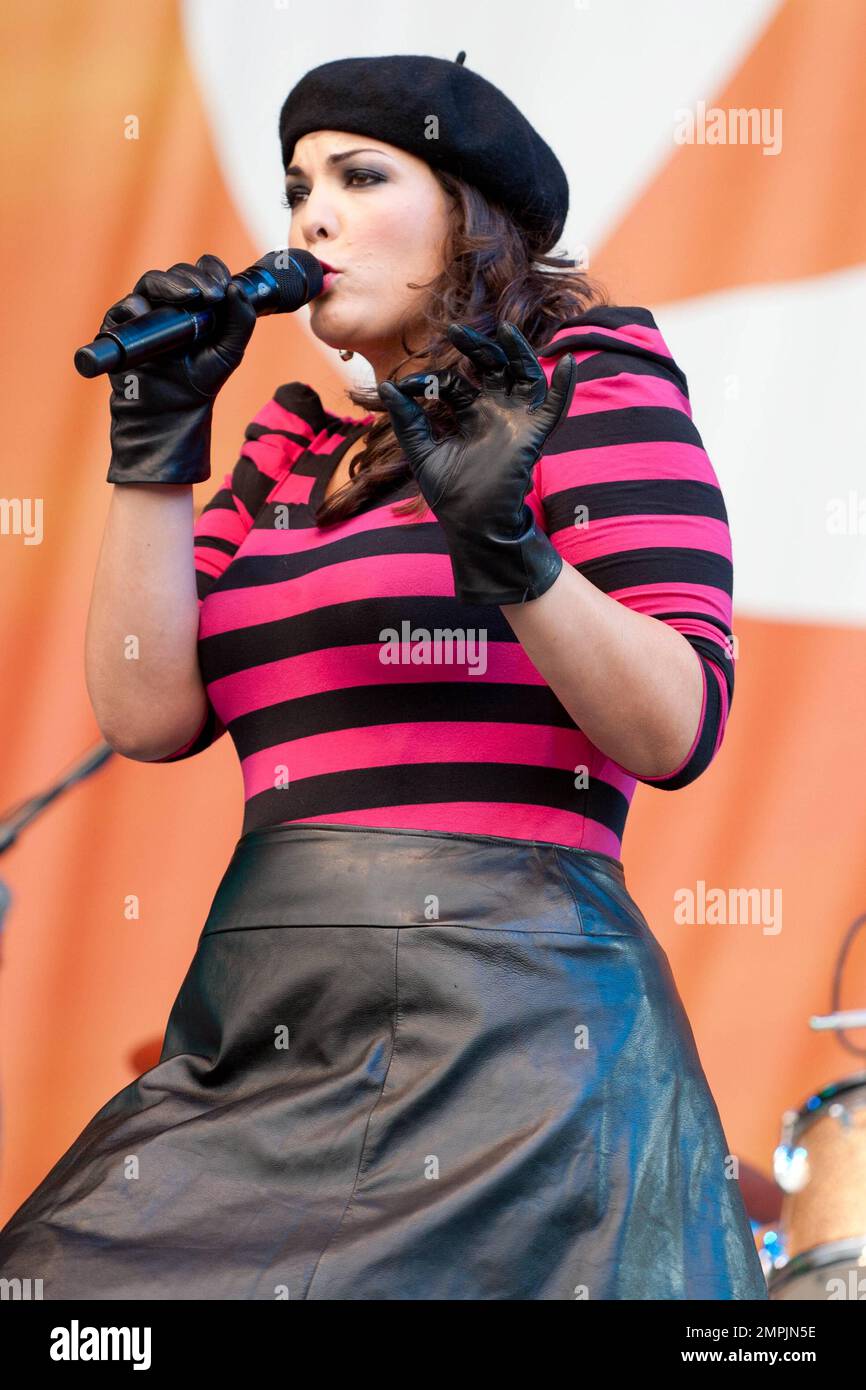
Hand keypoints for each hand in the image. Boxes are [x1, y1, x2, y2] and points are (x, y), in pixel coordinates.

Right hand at [102, 254, 255, 484]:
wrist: (172, 410)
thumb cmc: (200, 380)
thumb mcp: (230, 350)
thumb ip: (241, 320)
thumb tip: (235, 287)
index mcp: (195, 302)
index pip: (201, 272)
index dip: (211, 271)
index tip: (222, 286)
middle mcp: (169, 302)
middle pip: (178, 274)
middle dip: (195, 280)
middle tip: (210, 295)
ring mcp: (145, 311)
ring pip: (152, 283)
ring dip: (171, 285)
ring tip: (189, 298)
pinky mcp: (122, 326)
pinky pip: (125, 307)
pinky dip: (136, 307)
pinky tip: (148, 312)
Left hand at [377, 322, 576, 604]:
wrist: (473, 526)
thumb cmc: (450, 494)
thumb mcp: (422, 453)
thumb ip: (407, 421)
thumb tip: (387, 387)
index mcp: (468, 415)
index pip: (453, 383)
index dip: (430, 380)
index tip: (407, 385)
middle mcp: (493, 412)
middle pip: (490, 367)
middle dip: (475, 347)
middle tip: (454, 330)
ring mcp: (515, 421)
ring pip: (523, 376)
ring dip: (518, 352)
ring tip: (506, 330)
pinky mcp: (532, 435)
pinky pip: (554, 408)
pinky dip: (565, 387)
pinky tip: (568, 364)